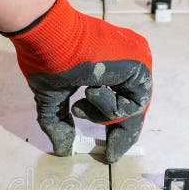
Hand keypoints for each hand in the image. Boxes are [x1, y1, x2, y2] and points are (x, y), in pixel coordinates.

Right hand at [5, 0, 151, 163]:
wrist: (50, 36)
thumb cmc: (47, 57)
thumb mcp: (53, 97)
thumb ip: (60, 121)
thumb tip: (62, 149)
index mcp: (112, 65)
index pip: (122, 102)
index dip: (114, 128)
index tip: (107, 150)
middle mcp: (130, 62)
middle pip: (133, 109)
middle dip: (119, 133)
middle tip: (108, 153)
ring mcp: (138, 62)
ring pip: (132, 110)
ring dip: (103, 115)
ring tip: (82, 100)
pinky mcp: (140, 67)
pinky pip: (133, 105)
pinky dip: (109, 107)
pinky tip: (92, 89)